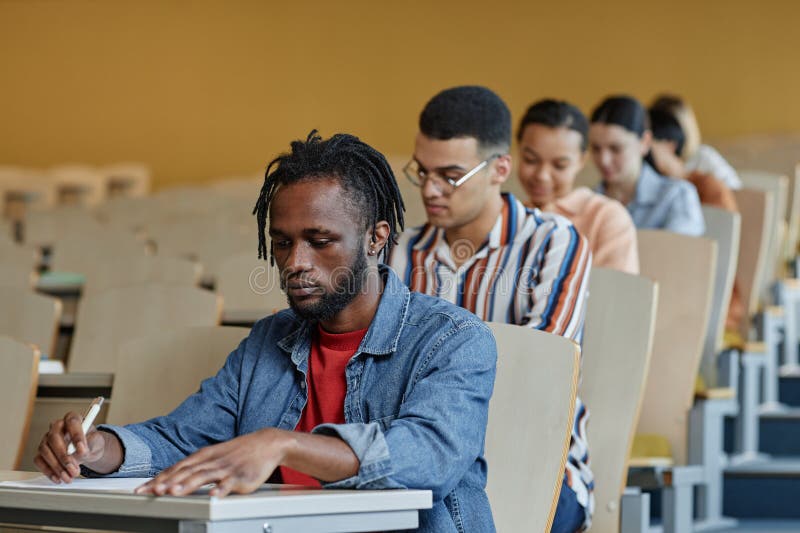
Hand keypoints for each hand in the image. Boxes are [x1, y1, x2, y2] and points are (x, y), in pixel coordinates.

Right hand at [33, 411, 106, 483]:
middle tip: (73, 468)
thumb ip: (90, 445)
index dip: (76, 435)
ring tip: (69, 476)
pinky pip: (39, 460)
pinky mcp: (42, 452)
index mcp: (73, 418)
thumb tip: (81, 451)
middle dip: (63, 455)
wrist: (86, 452)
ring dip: (56, 466)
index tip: (82, 449)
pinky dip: (48, 471)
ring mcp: (47, 439)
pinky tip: (58, 478)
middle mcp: (57, 426)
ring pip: (45, 450)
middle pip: (54, 437)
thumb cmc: (91, 443)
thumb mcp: (96, 442)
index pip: (72, 422)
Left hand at [135, 428, 292, 496]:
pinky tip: (214, 494)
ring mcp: (226, 468)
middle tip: (153, 491)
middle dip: (168, 482)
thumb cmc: (238, 452)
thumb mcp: (213, 456)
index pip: (176, 468)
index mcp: (203, 456)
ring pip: (203, 476)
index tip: (143, 489)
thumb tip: (171, 479)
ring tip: (174, 492)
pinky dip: (221, 489)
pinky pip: (229, 483)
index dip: (159, 479)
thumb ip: (194, 467)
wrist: (266, 443)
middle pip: (186, 472)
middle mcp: (211, 461)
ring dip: (188, 484)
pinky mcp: (240, 476)